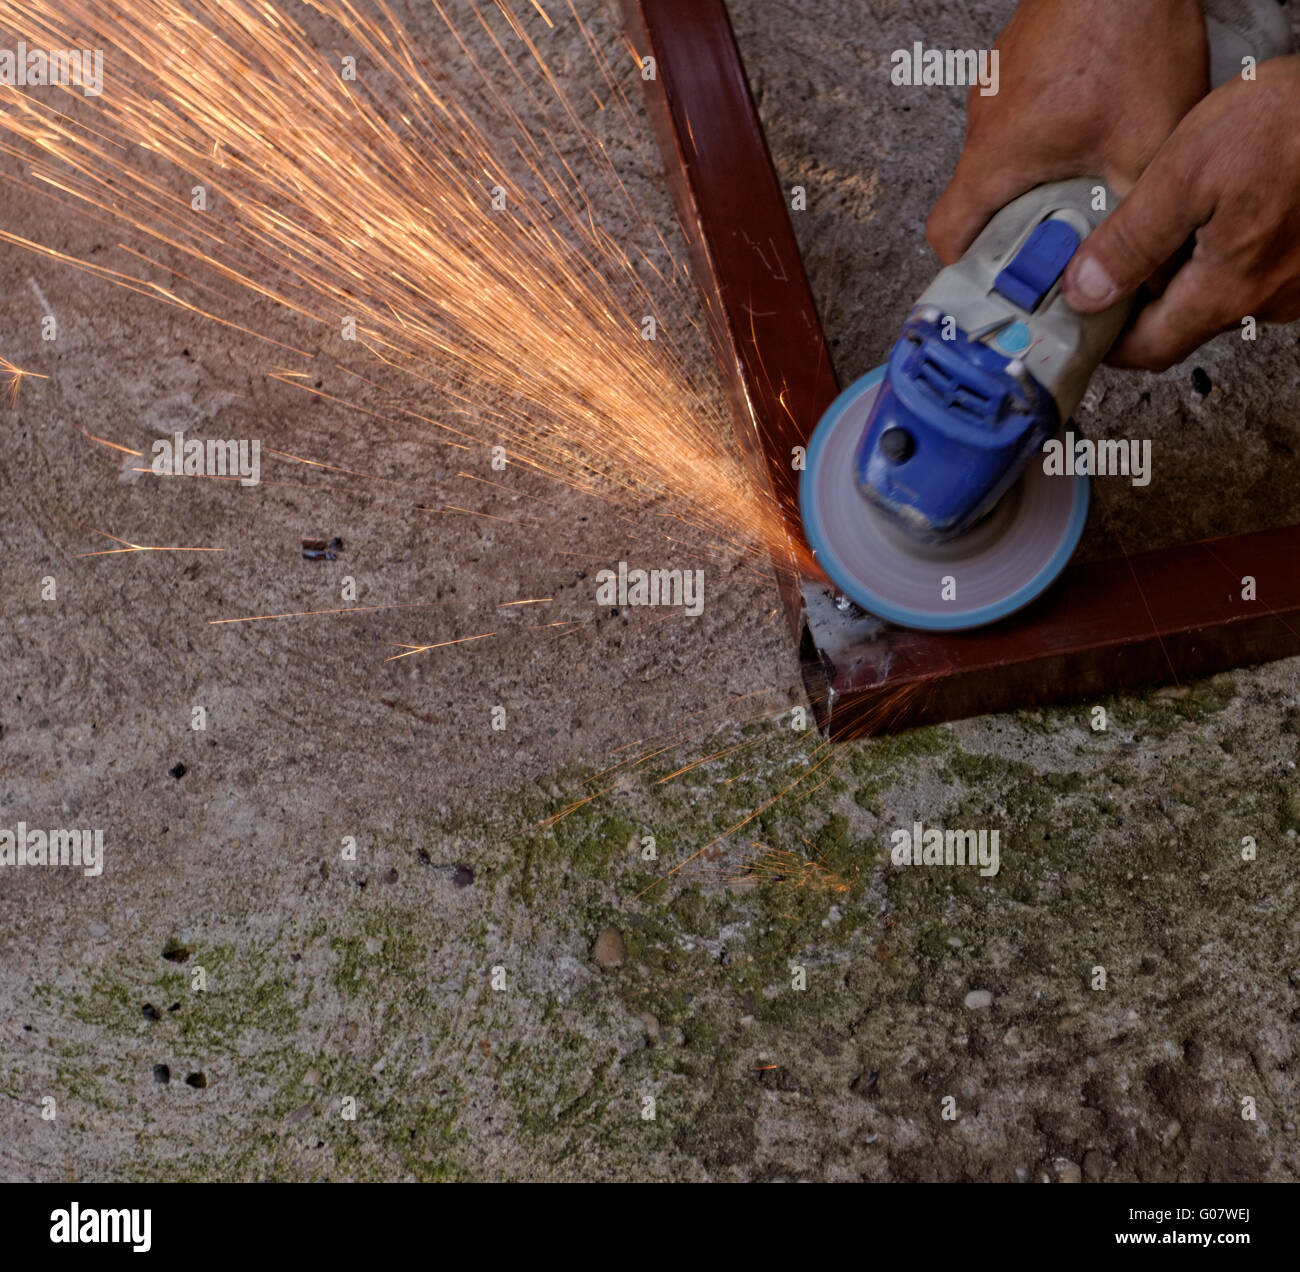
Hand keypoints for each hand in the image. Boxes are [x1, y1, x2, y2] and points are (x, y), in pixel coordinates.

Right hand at [926, 0, 1208, 263]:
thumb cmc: (1125, 27)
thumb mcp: (1145, 144)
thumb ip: (1139, 216)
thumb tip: (1148, 268)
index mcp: (995, 156)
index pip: (947, 237)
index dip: (966, 270)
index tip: (998, 284)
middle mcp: (983, 123)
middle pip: (978, 203)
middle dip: (1016, 229)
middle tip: (1059, 239)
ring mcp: (995, 90)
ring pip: (1002, 160)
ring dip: (1035, 180)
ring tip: (1084, 176)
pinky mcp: (1016, 65)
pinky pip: (1020, 120)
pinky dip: (1047, 137)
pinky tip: (1090, 126)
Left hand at [1063, 55, 1299, 369]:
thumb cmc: (1289, 120)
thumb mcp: (1185, 173)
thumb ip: (1130, 242)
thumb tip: (1084, 295)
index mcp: (1227, 291)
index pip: (1150, 351)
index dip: (1110, 345)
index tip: (1084, 323)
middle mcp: (1268, 301)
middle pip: (1183, 327)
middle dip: (1144, 304)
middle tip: (1111, 266)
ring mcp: (1299, 283)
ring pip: (1220, 299)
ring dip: (1188, 276)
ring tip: (1167, 227)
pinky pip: (1257, 273)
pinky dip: (1227, 255)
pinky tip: (1220, 212)